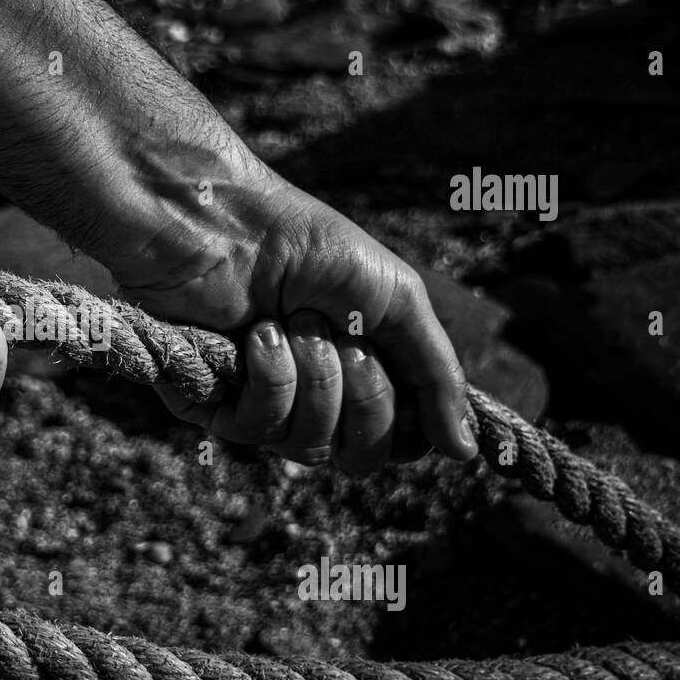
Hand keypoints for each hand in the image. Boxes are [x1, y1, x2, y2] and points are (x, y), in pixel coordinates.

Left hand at [98, 146, 475, 471]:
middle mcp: (314, 403)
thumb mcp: (396, 299)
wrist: (228, 222)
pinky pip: (259, 430)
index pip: (398, 444)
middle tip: (342, 336)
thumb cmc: (309, 246)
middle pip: (361, 456)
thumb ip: (435, 375)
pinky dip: (271, 378)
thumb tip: (467, 451)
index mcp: (361, 379)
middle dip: (364, 393)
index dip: (407, 424)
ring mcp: (263, 408)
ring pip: (311, 449)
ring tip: (292, 322)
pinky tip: (258, 335)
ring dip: (315, 377)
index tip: (399, 373)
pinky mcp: (212, 408)